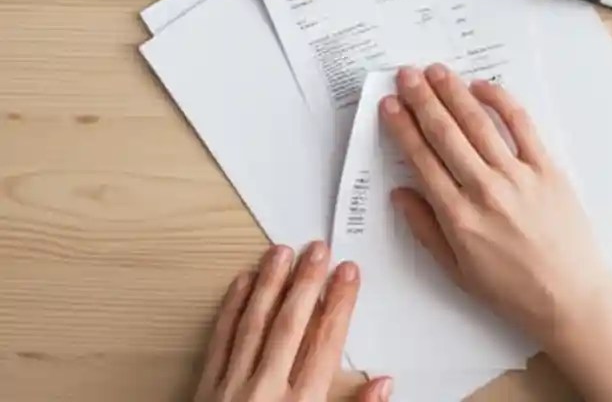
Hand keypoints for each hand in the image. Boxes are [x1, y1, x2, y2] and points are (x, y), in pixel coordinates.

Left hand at [194, 242, 391, 401]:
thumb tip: (382, 383)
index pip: (326, 342)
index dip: (340, 303)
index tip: (349, 273)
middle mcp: (266, 391)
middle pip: (290, 324)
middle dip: (307, 282)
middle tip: (319, 249)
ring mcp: (232, 388)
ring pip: (253, 324)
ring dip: (269, 284)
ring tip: (281, 252)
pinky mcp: (205, 391)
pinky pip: (220, 340)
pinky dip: (231, 309)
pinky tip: (240, 284)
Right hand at [379, 64, 611, 340]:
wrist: (569, 296)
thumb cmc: (513, 290)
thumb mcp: (457, 270)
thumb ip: (425, 229)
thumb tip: (400, 193)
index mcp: (458, 217)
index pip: (422, 160)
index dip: (402, 128)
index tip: (389, 105)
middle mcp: (485, 190)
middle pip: (446, 133)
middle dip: (422, 100)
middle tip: (405, 75)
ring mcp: (518, 176)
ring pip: (479, 123)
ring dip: (454, 92)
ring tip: (435, 71)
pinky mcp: (547, 169)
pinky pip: (522, 126)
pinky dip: (501, 101)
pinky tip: (482, 86)